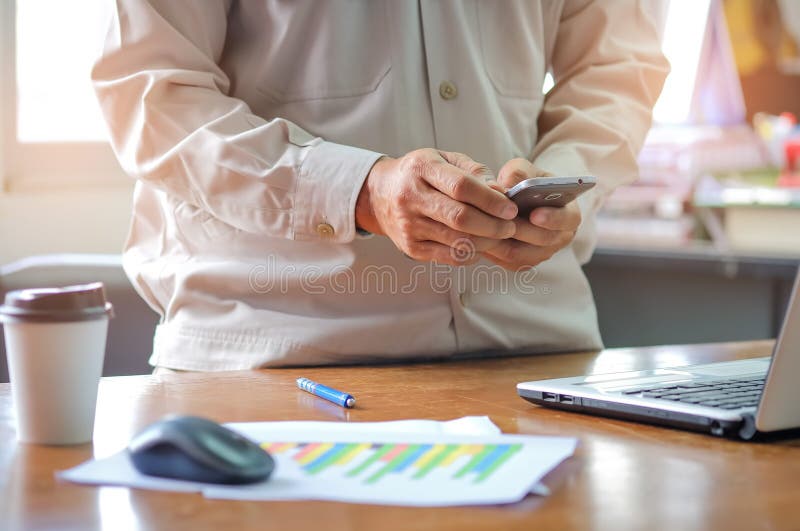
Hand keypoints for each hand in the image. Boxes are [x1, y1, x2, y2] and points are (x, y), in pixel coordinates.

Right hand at [356, 149, 517, 264]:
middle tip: (511, 226)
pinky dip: (471, 254)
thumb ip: (474, 172)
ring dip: (486, 242)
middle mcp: (410, 197)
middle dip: (493, 225)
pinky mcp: (410, 248)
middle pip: (460, 218)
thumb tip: (501, 192)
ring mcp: (409, 225)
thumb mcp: (444, 160)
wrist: (379, 195)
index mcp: (421, 168)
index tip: (510, 207)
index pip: (461, 186)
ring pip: (457, 240)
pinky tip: (480, 246)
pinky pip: (449, 256)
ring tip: (500, 236)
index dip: (490, 200)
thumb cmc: (420, 174)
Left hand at [481, 158, 580, 270]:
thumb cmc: (527, 182)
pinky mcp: (521, 263)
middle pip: (541, 240)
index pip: (567, 219)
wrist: (522, 201)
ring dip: (500, 241)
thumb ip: (519, 173)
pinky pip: (505, 261)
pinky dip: (491, 250)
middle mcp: (559, 238)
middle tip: (500, 221)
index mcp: (569, 214)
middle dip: (520, 230)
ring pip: (519, 254)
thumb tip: (509, 183)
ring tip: (483, 227)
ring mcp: (540, 254)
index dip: (552, 218)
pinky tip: (476, 237)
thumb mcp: (526, 170)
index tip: (535, 214)